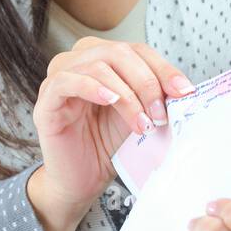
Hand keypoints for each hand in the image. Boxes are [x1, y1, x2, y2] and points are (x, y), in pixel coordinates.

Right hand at [32, 38, 194, 222]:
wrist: (83, 181)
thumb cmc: (108, 145)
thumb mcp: (140, 113)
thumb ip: (155, 96)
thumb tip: (183, 88)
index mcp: (102, 58)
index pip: (137, 50)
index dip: (163, 68)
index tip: (184, 91)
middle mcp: (78, 62)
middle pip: (118, 52)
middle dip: (147, 83)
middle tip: (160, 114)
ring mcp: (59, 79)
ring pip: (97, 66)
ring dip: (127, 95)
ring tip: (142, 123)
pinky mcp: (46, 101)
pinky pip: (66, 81)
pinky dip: (93, 88)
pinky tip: (110, 101)